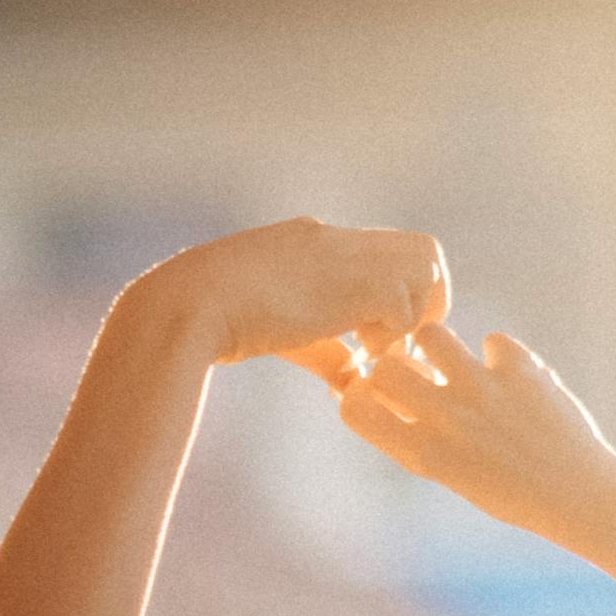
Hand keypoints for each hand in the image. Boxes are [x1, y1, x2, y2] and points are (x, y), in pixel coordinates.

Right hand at [144, 215, 448, 378]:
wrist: (188, 305)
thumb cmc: (215, 322)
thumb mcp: (283, 332)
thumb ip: (326, 348)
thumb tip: (349, 376)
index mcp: (317, 241)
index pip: (387, 252)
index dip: (398, 295)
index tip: (379, 337)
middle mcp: (339, 239)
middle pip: (424, 249)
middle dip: (425, 299)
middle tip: (394, 343)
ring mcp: (346, 255)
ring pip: (427, 268)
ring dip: (413, 316)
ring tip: (376, 351)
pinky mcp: (352, 283)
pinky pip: (407, 303)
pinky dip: (396, 334)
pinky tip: (364, 355)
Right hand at [336, 319, 615, 551]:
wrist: (579, 495)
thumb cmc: (510, 491)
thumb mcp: (451, 472)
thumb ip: (415, 430)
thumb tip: (379, 380)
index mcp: (424, 454)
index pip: (354, 408)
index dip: (356, 395)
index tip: (375, 396)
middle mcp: (447, 419)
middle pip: (385, 366)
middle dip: (395, 365)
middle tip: (418, 373)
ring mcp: (484, 389)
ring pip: (433, 335)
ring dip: (441, 347)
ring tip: (460, 366)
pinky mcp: (520, 369)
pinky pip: (493, 340)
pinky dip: (500, 356)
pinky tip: (513, 380)